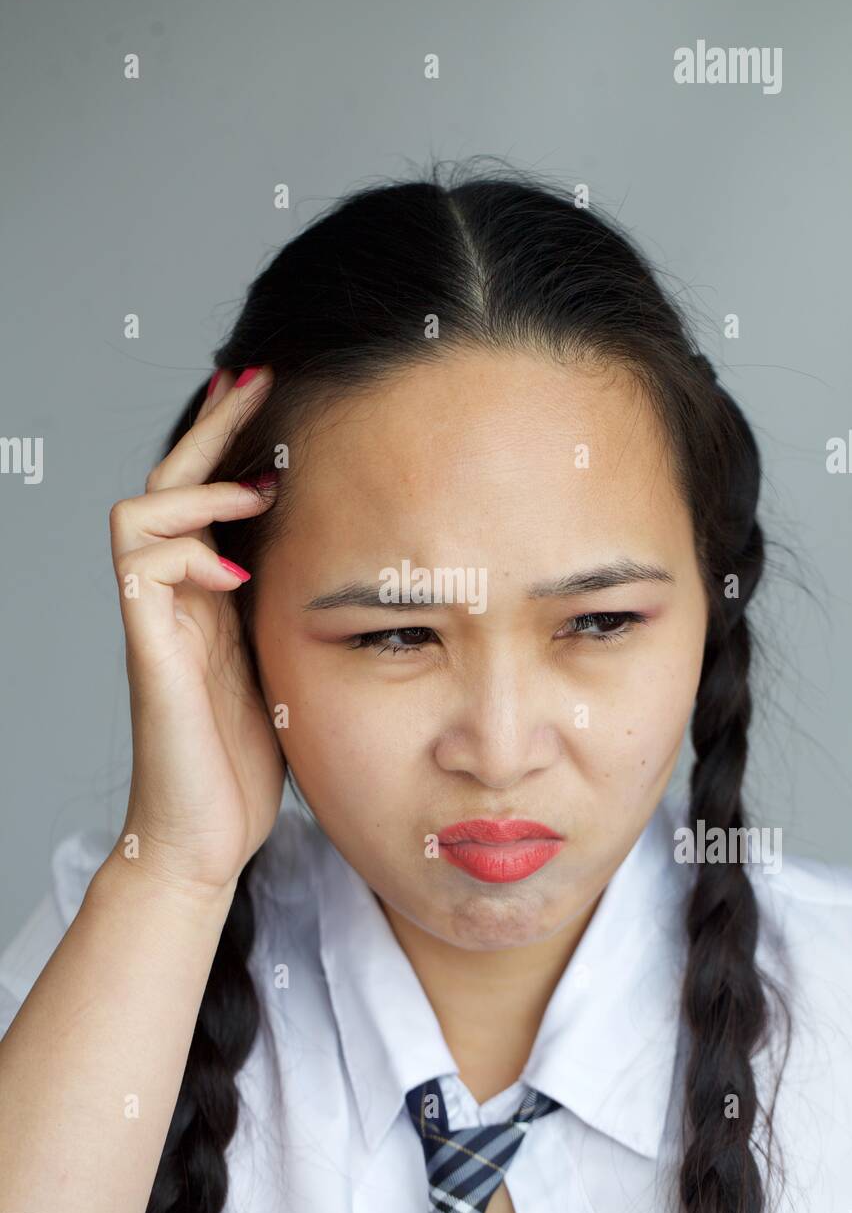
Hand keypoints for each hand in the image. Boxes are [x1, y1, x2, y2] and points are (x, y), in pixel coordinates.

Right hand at [108, 367, 285, 891]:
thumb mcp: (288, 666)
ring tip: (256, 486)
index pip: (207, 492)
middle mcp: (176, 597)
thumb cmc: (249, 760)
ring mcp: (157, 622)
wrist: (204, 836)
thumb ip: (294, 611)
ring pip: (141, 513)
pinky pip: (142, 569)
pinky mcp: (148, 653)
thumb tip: (351, 561)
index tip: (276, 392)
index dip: (233, 439)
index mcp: (210, 594)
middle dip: (214, 425)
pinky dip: (186, 549)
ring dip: (197, 485)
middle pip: (171, 482)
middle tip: (255, 376)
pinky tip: (235, 565)